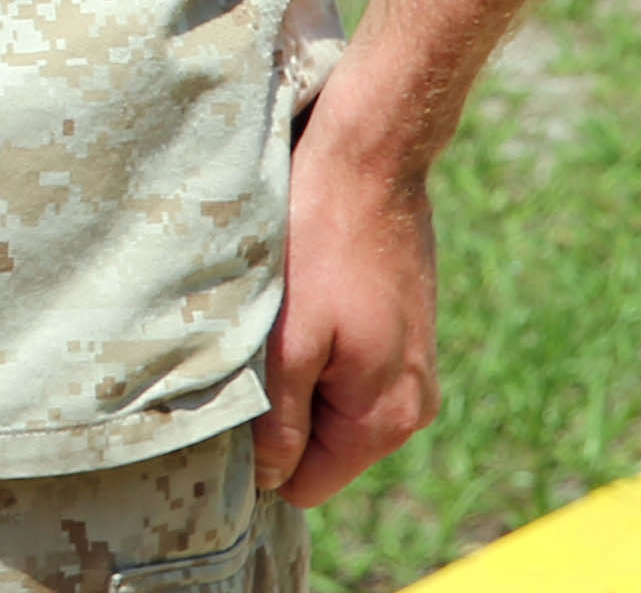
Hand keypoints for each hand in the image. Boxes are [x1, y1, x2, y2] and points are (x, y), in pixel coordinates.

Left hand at [260, 107, 442, 508]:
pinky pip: (345, 367)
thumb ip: (281, 416)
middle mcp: (411, 404)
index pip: (307, 483)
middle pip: (320, 446)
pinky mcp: (401, 333)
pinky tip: (298, 299)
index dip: (261, 457)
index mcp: (385, 416)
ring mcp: (410, 367)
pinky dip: (314, 346)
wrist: (371, 158)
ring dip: (293, 374)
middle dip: (278, 412)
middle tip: (246, 350)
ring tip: (274, 318)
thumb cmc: (322, 238)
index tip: (230, 402)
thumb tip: (269, 478)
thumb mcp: (289, 336)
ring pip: (329, 403)